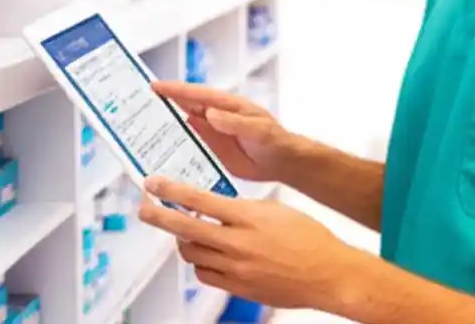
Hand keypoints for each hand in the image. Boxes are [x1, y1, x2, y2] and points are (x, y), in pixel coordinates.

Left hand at [139, 177, 368, 310]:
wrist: (330, 275)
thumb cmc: (309, 238)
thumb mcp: (275, 209)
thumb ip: (242, 208)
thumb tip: (215, 207)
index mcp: (248, 217)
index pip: (199, 200)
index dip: (171, 191)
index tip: (154, 184)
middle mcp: (238, 244)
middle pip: (185, 229)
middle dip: (159, 217)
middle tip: (145, 208)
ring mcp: (237, 269)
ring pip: (192, 254)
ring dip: (184, 241)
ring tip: (185, 233)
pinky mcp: (239, 289)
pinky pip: (205, 276)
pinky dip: (201, 264)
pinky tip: (206, 255)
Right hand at [154, 81, 296, 181]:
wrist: (283, 163)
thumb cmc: (275, 140)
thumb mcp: (258, 130)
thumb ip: (234, 123)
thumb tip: (210, 113)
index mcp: (225, 105)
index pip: (195, 94)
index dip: (174, 90)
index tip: (153, 87)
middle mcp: (214, 116)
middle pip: (182, 107)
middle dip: (161, 104)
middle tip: (136, 105)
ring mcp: (211, 133)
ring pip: (182, 126)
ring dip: (164, 127)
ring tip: (140, 129)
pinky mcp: (210, 150)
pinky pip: (188, 145)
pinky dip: (174, 147)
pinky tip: (159, 153)